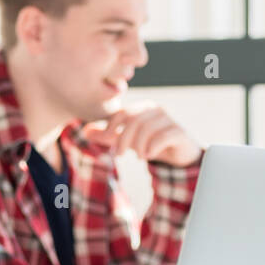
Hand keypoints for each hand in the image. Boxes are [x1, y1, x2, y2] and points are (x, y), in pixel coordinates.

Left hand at [83, 104, 201, 166]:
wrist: (179, 153)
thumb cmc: (150, 142)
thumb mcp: (127, 139)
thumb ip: (107, 135)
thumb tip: (85, 131)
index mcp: (142, 108)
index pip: (122, 113)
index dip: (111, 126)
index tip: (108, 140)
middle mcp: (156, 110)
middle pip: (134, 121)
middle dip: (123, 139)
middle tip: (119, 154)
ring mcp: (169, 119)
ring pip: (147, 129)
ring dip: (138, 146)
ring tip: (138, 156)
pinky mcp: (179, 132)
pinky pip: (163, 136)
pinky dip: (152, 148)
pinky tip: (148, 155)